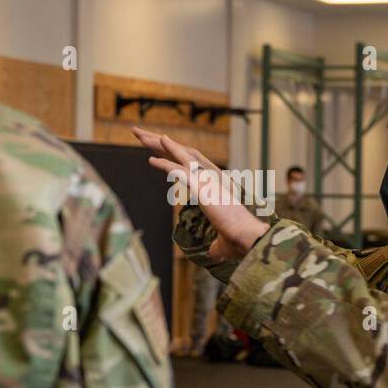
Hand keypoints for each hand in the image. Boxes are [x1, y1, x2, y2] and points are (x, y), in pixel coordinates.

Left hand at [131, 127, 269, 260]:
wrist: (247, 238)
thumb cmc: (239, 241)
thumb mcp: (222, 243)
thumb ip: (215, 244)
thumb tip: (213, 253)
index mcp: (213, 186)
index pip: (188, 166)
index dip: (170, 157)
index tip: (154, 152)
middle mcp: (210, 178)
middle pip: (181, 154)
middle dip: (159, 143)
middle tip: (139, 134)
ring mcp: (206, 181)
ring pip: (179, 157)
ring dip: (158, 146)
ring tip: (140, 136)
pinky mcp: (202, 187)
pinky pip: (179, 172)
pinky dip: (165, 164)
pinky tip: (150, 160)